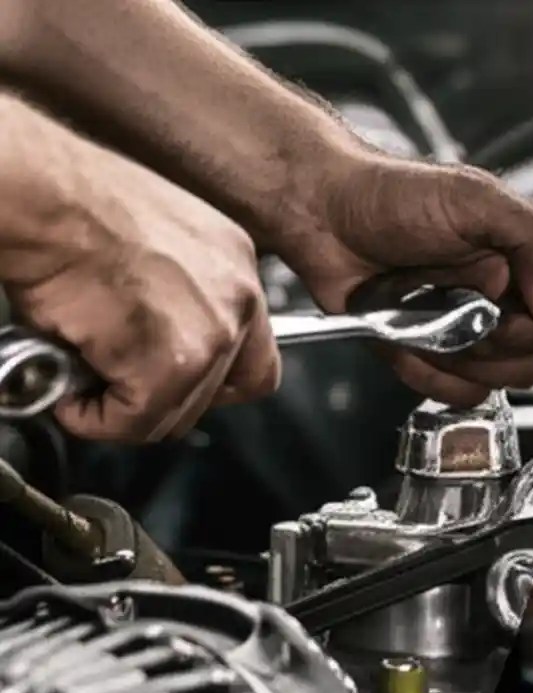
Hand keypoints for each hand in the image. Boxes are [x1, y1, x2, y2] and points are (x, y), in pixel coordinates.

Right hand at [0, 97, 278, 441]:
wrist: (47, 199)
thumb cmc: (76, 204)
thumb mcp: (156, 241)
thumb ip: (176, 294)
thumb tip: (158, 338)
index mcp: (236, 262)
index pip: (254, 353)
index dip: (212, 381)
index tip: (175, 383)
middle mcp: (238, 297)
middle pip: (223, 390)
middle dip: (167, 398)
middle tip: (120, 385)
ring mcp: (213, 333)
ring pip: (178, 413)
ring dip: (127, 408)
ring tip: (86, 379)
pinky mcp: (174, 364)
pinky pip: (135, 421)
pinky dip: (95, 419)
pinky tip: (72, 393)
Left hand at [274, 151, 532, 405]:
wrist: (322, 212)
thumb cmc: (393, 193)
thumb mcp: (475, 198)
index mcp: (531, 259)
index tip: (507, 303)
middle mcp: (509, 298)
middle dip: (491, 343)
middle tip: (455, 308)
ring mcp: (472, 331)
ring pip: (497, 382)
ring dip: (455, 358)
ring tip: (422, 316)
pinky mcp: (435, 355)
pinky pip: (454, 394)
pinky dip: (426, 374)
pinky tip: (403, 339)